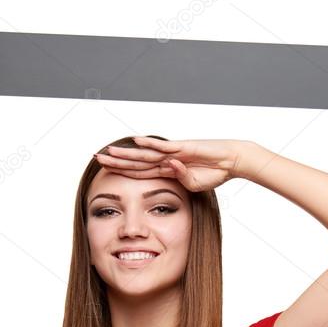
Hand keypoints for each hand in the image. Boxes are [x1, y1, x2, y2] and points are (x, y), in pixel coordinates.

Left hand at [95, 136, 248, 192]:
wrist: (230, 161)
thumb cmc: (214, 173)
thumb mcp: (193, 185)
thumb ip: (179, 180)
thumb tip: (169, 170)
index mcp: (166, 170)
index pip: (139, 171)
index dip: (122, 170)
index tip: (106, 169)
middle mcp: (165, 159)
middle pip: (136, 161)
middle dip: (116, 161)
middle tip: (97, 158)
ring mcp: (173, 152)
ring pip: (145, 154)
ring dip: (126, 154)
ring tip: (108, 152)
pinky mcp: (183, 148)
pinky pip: (163, 146)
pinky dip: (150, 144)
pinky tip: (135, 141)